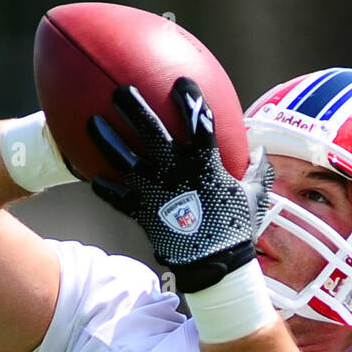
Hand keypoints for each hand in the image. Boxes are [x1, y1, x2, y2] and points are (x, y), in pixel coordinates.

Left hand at [87, 78, 272, 292]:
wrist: (215, 268)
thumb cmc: (236, 231)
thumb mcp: (254, 196)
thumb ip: (256, 170)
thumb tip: (259, 151)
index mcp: (206, 165)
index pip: (198, 122)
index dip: (189, 100)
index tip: (179, 83)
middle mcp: (176, 173)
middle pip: (152, 132)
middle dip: (135, 108)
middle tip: (120, 91)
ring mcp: (156, 194)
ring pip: (126, 161)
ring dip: (108, 140)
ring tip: (92, 122)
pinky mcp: (144, 215)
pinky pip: (118, 199)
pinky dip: (105, 188)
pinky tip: (92, 177)